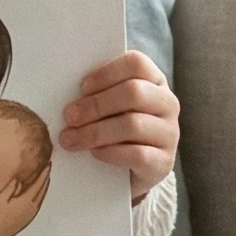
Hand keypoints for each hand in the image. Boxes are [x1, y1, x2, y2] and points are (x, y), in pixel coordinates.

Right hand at [0, 166, 50, 235]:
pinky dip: (40, 195)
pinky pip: (38, 203)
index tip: (47, 165)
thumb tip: (18, 180)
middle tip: (48, 169)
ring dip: (44, 187)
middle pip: (42, 190)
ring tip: (45, 179)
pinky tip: (38, 194)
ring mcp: (30, 214)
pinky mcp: (27, 219)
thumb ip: (11, 187)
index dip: (43, 174)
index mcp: (26, 201)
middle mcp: (32, 208)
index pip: (38, 184)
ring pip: (41, 197)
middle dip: (46, 178)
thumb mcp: (0, 199)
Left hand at [61, 50, 180, 201]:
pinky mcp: (164, 162)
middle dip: (95, 105)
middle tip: (69, 116)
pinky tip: (94, 153)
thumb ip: (96, 93)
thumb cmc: (112, 130)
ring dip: (95, 132)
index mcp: (153, 80)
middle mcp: (167, 104)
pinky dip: (110, 153)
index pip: (136, 63)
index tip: (82, 88)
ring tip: (70, 139)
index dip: (105, 73)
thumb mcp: (107, 106)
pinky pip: (138, 154)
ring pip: (133, 124)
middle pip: (134, 93)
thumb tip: (66, 91)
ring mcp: (169, 134)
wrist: (128, 172)